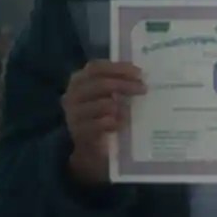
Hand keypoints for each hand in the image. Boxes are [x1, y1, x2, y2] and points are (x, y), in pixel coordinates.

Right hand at [61, 60, 145, 184]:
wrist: (90, 149)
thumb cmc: (101, 116)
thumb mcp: (109, 96)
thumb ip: (118, 83)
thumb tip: (141, 76)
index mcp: (79, 80)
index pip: (96, 67)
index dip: (118, 68)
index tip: (138, 72)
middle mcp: (72, 94)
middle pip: (101, 84)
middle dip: (125, 85)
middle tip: (143, 89)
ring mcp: (74, 114)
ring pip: (103, 104)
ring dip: (121, 107)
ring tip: (131, 111)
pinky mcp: (80, 133)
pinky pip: (102, 124)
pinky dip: (115, 123)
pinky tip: (123, 125)